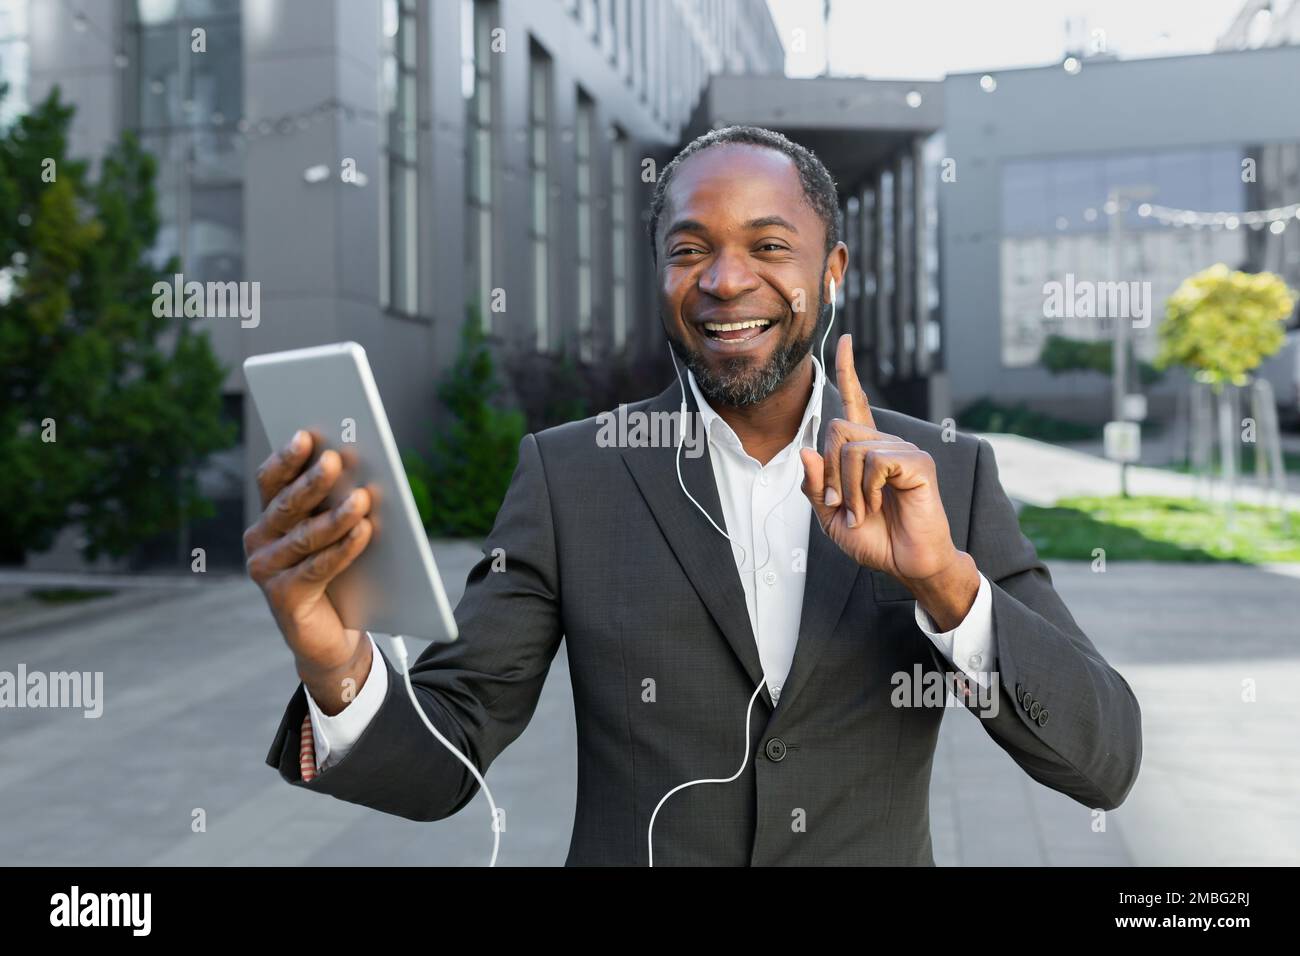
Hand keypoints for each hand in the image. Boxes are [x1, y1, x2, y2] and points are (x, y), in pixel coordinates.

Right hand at [243, 429, 374, 712]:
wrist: (333, 635)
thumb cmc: (339, 574)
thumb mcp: (335, 533)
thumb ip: (336, 503)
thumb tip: (358, 470)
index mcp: (269, 518)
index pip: (271, 481)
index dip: (287, 458)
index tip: (306, 435)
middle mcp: (259, 541)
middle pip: (286, 505)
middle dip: (313, 482)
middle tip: (336, 461)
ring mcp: (266, 570)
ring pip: (305, 536)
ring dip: (336, 516)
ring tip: (363, 498)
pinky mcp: (283, 597)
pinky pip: (317, 567)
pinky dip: (343, 548)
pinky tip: (364, 531)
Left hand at [800, 335, 977, 625]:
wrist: (905, 562)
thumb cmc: (874, 538)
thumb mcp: (830, 515)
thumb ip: (815, 485)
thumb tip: (806, 452)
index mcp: (865, 451)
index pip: (855, 402)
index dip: (848, 371)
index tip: (844, 340)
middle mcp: (885, 444)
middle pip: (835, 429)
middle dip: (830, 472)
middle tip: (843, 505)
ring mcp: (903, 451)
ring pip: (851, 450)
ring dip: (848, 490)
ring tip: (863, 512)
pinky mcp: (917, 463)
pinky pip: (873, 463)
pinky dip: (866, 491)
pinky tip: (879, 506)